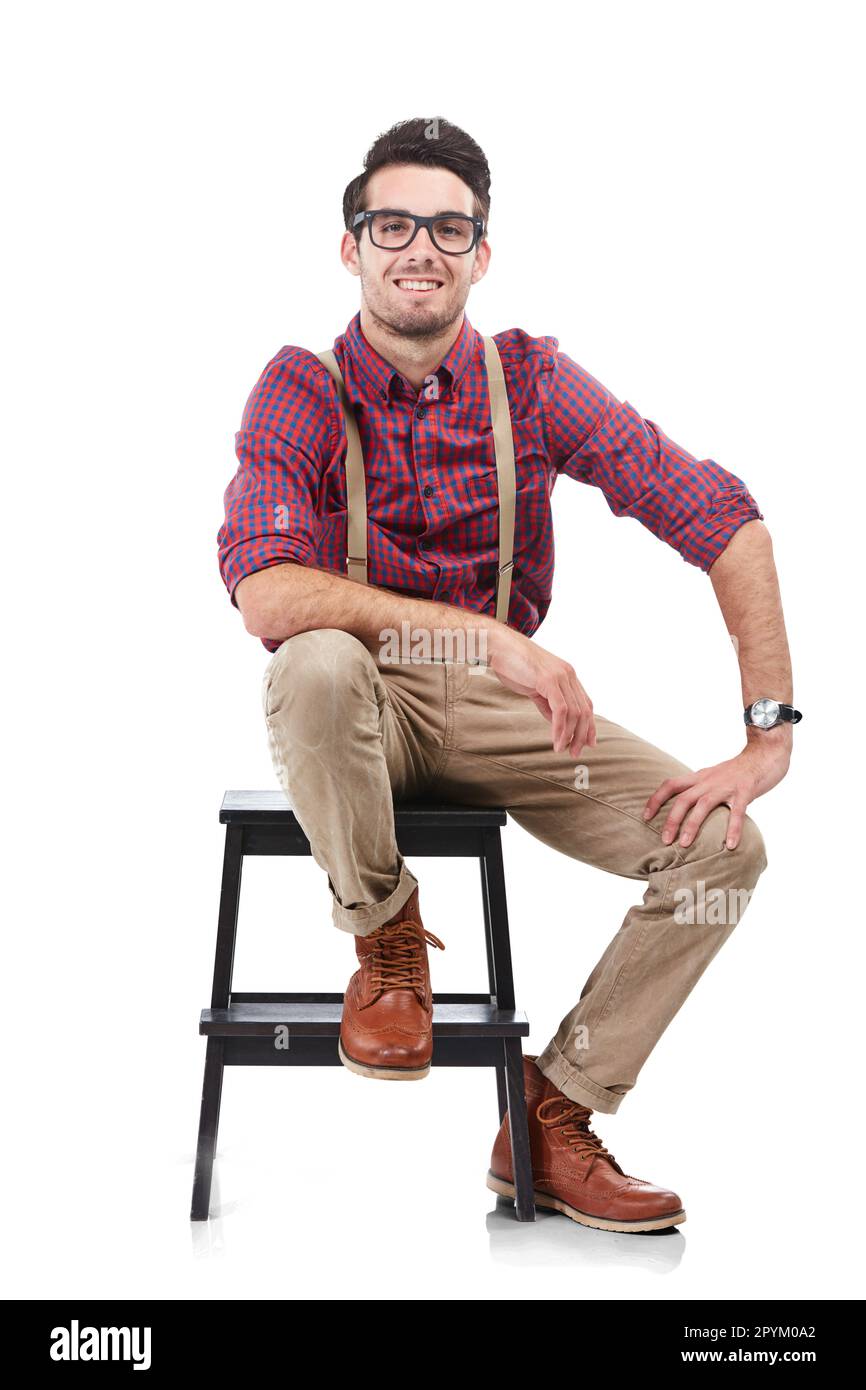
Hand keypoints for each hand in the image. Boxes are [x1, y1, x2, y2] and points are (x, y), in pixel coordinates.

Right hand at [486, 626, 595, 757]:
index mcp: (567, 674)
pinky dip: (560, 728)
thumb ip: (547, 702)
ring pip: (575, 712)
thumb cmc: (513, 664)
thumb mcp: (535, 685)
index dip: (589, 725)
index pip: (586, 703)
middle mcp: (568, 674)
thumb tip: (557, 722)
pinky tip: (556, 740)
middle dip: (582, 735)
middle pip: (585, 710)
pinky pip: (561, 710)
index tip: (588, 743)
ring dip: (570, 735)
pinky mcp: (548, 680)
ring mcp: (560, 676)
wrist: (498, 645)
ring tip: (563, 749)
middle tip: (575, 752)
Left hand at [642, 738, 790, 849]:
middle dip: (671, 820)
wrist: (765, 752)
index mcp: (700, 777)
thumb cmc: (739, 770)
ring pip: (703, 805)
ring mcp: (727, 786)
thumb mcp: (714, 776)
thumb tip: (687, 810)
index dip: (656, 799)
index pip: (671, 785)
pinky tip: (731, 845)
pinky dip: (733, 829)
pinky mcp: (745, 791)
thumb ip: (701, 790)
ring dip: (692, 825)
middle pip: (683, 799)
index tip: (645, 816)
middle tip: (664, 840)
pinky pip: (737, 812)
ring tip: (685, 845)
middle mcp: (709, 781)